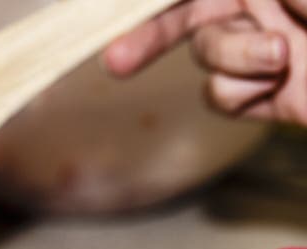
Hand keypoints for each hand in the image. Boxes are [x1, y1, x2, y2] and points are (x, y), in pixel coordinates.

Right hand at [103, 0, 306, 123]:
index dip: (146, 4)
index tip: (118, 11)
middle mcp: (254, 5)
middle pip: (177, 18)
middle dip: (145, 39)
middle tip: (113, 63)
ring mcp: (255, 51)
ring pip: (205, 54)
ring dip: (234, 57)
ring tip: (279, 56)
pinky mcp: (261, 94)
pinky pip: (219, 95)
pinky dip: (241, 93)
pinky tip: (277, 85)